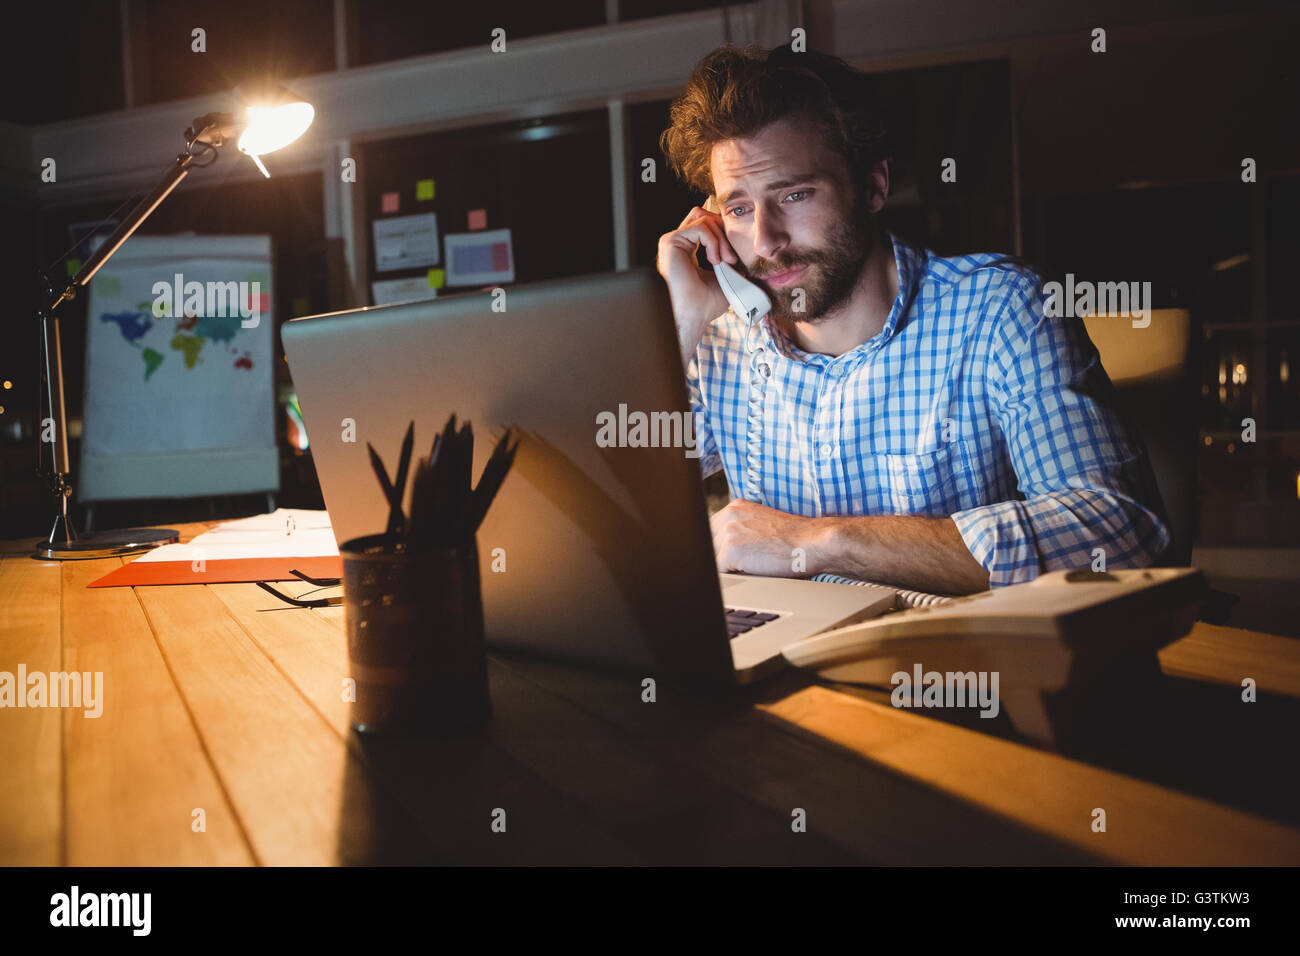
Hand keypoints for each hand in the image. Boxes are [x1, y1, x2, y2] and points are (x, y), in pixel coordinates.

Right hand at [656, 204, 735, 361]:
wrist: (694, 315)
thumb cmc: (704, 304)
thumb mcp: (726, 278)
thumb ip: (731, 261)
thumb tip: (746, 251)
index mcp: (689, 251)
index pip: (707, 226)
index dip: (724, 234)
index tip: (734, 257)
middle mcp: (679, 244)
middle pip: (705, 215)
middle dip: (724, 232)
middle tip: (732, 258)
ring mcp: (674, 241)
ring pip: (704, 218)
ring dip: (721, 238)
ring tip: (725, 261)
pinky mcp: (671, 241)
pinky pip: (700, 227)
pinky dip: (713, 241)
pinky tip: (714, 260)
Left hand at [709, 498, 826, 576]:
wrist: (813, 543)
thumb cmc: (794, 540)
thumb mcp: (762, 526)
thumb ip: (740, 531)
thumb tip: (720, 552)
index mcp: (735, 507)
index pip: (710, 531)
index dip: (718, 547)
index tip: (729, 556)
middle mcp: (729, 515)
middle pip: (709, 545)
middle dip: (721, 558)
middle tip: (746, 564)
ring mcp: (728, 532)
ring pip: (713, 560)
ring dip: (729, 568)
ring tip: (754, 566)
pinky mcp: (731, 552)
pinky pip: (721, 573)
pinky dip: (735, 577)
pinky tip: (755, 572)